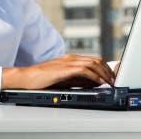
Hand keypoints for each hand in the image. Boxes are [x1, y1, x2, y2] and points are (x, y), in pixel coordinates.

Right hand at [1, 54, 115, 89]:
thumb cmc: (42, 79)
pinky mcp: (64, 68)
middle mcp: (70, 58)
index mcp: (70, 59)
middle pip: (96, 59)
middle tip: (114, 80)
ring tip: (110, 82)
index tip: (112, 77)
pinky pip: (84, 69)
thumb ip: (79, 79)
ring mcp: (67, 62)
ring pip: (92, 63)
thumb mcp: (64, 79)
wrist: (26, 78)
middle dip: (108, 69)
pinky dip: (94, 75)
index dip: (105, 67)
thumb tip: (95, 82)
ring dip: (104, 72)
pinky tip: (99, 82)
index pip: (93, 59)